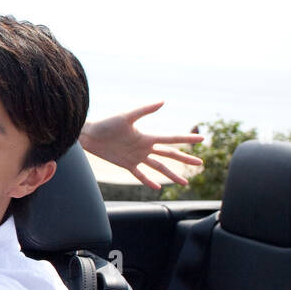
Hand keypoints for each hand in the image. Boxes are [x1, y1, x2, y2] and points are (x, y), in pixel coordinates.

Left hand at [80, 102, 203, 189]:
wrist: (88, 135)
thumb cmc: (105, 123)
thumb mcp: (126, 116)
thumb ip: (144, 110)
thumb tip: (163, 101)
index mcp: (147, 136)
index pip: (171, 139)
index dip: (186, 140)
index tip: (202, 139)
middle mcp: (144, 147)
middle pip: (169, 154)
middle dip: (185, 159)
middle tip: (200, 163)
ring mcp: (136, 157)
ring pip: (158, 167)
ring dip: (171, 175)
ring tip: (185, 183)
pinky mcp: (126, 164)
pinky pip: (140, 175)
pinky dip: (148, 181)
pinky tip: (158, 188)